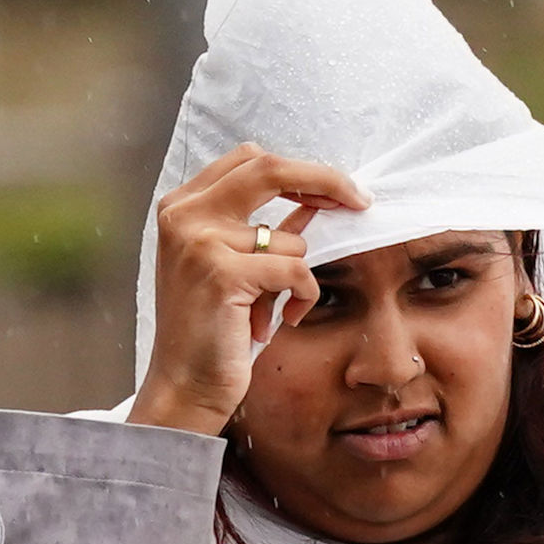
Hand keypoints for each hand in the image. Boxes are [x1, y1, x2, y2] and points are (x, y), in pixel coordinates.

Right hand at [127, 145, 369, 437]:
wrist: (184, 385)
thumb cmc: (212, 330)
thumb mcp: (235, 268)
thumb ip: (264, 230)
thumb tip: (318, 200)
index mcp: (182, 207)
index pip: (249, 159)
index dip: (300, 169)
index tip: (335, 189)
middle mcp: (184, 215)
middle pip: (270, 168)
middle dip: (326, 180)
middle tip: (361, 201)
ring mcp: (199, 241)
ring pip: (289, 237)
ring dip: (297, 277)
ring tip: (274, 308)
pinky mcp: (221, 273)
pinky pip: (295, 270)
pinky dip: (303, 297)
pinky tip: (285, 320)